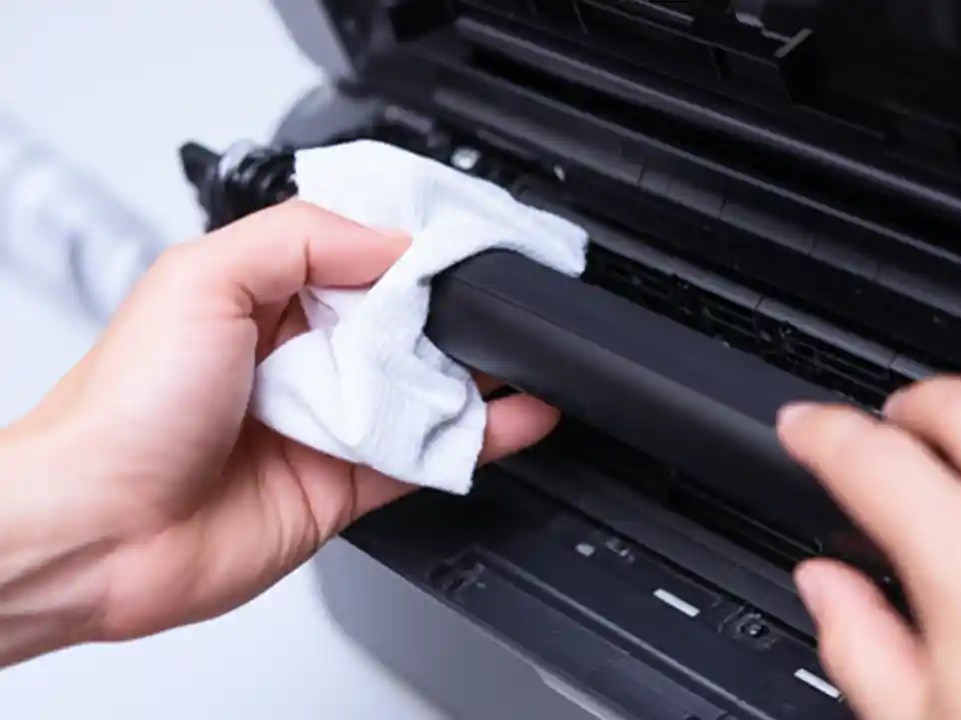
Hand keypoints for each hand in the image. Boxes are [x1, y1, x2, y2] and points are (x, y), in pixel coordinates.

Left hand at [0, 201, 558, 662]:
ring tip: (532, 354)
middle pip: (404, 324)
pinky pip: (427, 457)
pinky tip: (520, 418)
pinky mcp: (347, 484)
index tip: (467, 244)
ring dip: (479, 375)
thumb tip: (394, 242)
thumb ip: (302, 240)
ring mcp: (327, 422)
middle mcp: (299, 357)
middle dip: (455, 312)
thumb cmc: (122, 408)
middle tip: (504, 302)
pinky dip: (479, 439)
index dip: (415, 249)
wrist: (100, 531)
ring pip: (424, 391)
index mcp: (265, 296)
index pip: (362, 257)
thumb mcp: (203, 279)